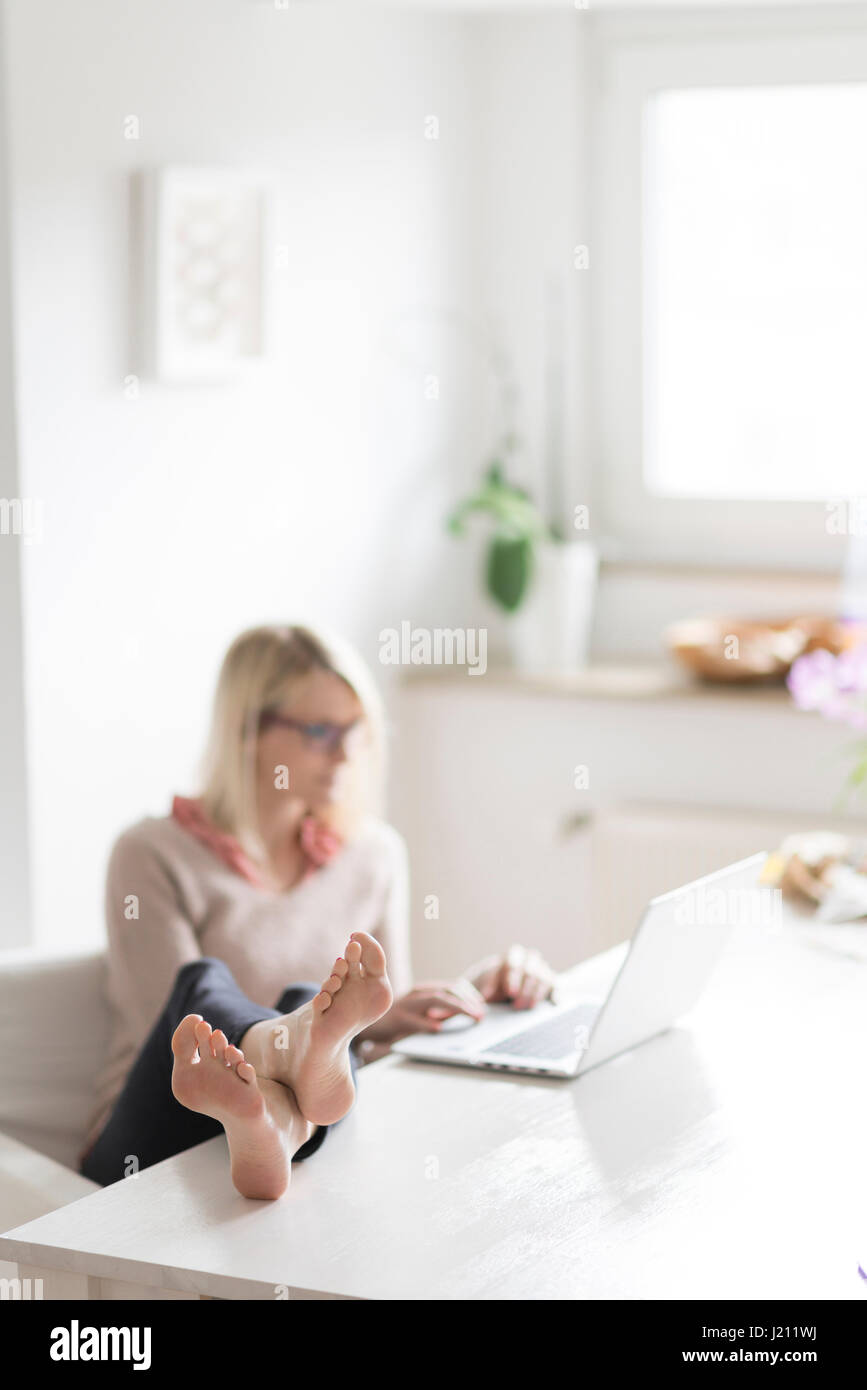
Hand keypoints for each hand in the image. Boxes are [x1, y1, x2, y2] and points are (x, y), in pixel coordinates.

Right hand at [365, 978, 488, 1043]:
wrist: (365, 1022)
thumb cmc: (398, 1019)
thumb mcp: (420, 1013)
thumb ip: (439, 1012)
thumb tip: (466, 1015)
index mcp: (424, 990)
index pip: (453, 986)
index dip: (471, 994)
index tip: (484, 1006)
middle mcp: (417, 993)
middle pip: (448, 991)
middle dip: (468, 1001)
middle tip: (483, 1014)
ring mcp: (406, 1004)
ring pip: (435, 1000)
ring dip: (457, 1008)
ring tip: (471, 1016)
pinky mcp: (396, 1018)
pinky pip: (413, 1020)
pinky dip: (426, 1023)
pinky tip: (438, 1028)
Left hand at [466, 944, 556, 1009]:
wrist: (496, 996)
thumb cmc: (486, 988)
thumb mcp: (480, 985)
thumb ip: (482, 986)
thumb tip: (484, 996)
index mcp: (511, 956)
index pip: (515, 956)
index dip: (514, 974)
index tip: (510, 992)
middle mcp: (528, 960)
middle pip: (533, 966)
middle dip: (525, 987)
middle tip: (516, 1005)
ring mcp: (541, 971)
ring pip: (545, 976)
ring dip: (536, 993)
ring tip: (526, 1008)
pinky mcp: (550, 985)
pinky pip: (557, 986)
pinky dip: (557, 994)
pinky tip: (555, 1003)